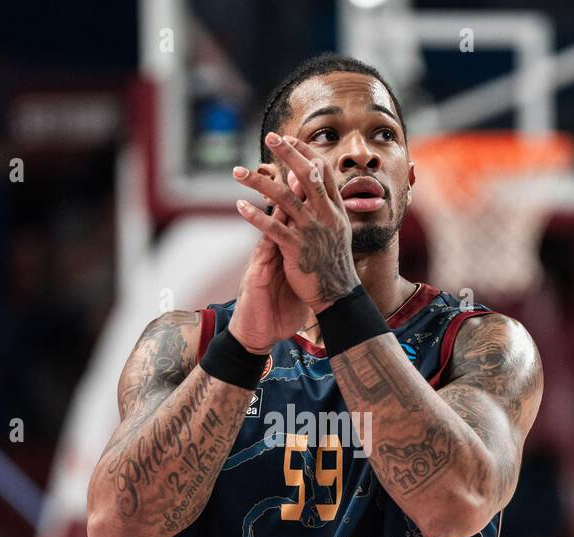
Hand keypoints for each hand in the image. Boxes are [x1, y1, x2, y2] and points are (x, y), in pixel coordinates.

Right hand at [229, 177, 312, 353]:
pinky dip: (258, 230)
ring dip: (272, 203)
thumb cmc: (278, 311)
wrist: (257, 336)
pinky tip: (254, 213)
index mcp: (285, 252)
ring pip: (269, 226)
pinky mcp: (256, 275)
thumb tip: (320, 252)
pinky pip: (260, 250)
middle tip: (296, 163)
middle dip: (289, 190)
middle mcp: (273, 251)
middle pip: (282, 215)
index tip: (315, 175)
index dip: (305, 198)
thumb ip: (302, 263)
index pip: (296, 220)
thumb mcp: (295, 284)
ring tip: (278, 180)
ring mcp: (264, 261)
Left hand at [233, 132, 358, 313]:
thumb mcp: (336, 228)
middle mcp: (325, 215)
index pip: (321, 170)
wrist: (339, 294)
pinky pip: (273, 228)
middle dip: (288, 153)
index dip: (305, 151)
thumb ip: (324, 203)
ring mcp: (311, 231)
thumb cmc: (334, 262)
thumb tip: (308, 178)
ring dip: (258, 182)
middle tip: (270, 136)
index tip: (288, 137)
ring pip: (283, 198)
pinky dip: (255, 216)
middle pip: (306, 175)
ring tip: (237, 172)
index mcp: (335, 208)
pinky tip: (240, 206)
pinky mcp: (296, 249)